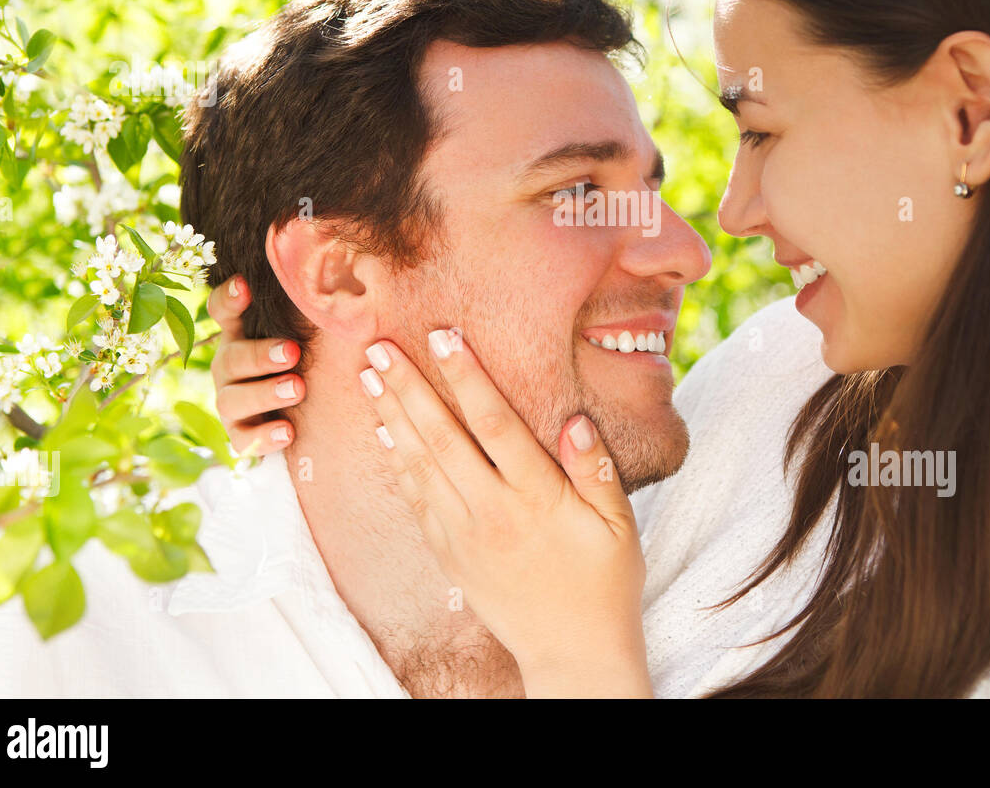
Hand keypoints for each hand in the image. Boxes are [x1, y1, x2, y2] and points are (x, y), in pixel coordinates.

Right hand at [207, 276, 305, 454]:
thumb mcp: (307, 333)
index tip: (244, 285)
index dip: (227, 298)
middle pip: (230, 359)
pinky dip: (264, 436)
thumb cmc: (308, 358)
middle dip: (261, 355)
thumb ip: (310, 310)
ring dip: (265, 393)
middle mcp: (229, 367)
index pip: (222, 312)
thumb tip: (346, 274)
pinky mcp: (240, 434)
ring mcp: (231, 401)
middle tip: (292, 352)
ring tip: (297, 388)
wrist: (306, 411)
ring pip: (232, 399)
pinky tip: (288, 431)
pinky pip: (242, 439)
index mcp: (241, 335)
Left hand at [359, 328, 652, 697]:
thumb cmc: (604, 583)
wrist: (572, 653)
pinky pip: (416, 501)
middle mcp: (494, 512)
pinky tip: (383, 434)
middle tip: (380, 346)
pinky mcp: (450, 555)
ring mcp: (465, 535)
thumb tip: (574, 421)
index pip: (496, 424)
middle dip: (410, 387)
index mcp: (538, 498)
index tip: (444, 337)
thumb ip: (595, 471)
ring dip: (391, 417)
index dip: (469, 377)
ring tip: (368, 378)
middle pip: (443, 437)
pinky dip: (396, 464)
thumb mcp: (620, 525)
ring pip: (420, 465)